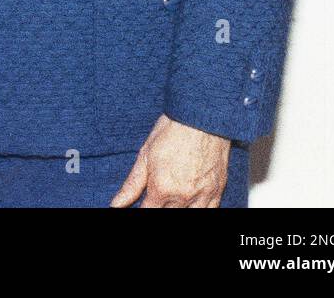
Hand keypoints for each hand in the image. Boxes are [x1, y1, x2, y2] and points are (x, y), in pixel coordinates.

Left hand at [109, 114, 231, 207]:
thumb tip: (116, 204)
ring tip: (171, 199)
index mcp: (161, 188)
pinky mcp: (216, 192)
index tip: (144, 203)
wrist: (199, 118)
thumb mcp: (145, 155)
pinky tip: (190, 204)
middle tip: (158, 195)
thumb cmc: (171, 131)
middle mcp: (182, 196)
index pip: (148, 212)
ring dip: (177, 209)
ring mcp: (201, 196)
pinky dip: (198, 210)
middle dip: (159, 207)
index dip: (143, 209)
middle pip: (167, 214)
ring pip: (187, 216)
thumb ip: (131, 185)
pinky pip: (210, 212)